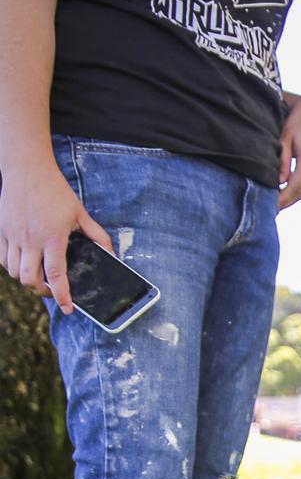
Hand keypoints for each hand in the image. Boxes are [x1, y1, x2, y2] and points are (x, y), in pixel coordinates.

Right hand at [0, 162, 110, 311]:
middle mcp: (30, 239)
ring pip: (14, 272)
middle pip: (29, 279)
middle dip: (42, 292)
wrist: (26, 170)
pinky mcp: (1, 231)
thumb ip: (97, 236)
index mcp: (52, 237)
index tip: (68, 308)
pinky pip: (3, 259)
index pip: (55, 274)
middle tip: (53, 292)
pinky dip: (12, 267)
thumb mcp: (81, 213)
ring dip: (27, 280)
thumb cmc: (55, 192)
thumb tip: (111, 254)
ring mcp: (13, 236)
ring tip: (39, 279)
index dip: (61, 295)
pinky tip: (24, 264)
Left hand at [278, 94, 300, 209]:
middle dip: (286, 202)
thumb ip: (282, 159)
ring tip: (276, 207)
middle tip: (269, 212)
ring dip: (292, 199)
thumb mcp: (284, 138)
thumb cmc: (294, 122)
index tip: (270, 208)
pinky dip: (296, 192)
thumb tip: (279, 181)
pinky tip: (285, 196)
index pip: (295, 186)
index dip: (283, 199)